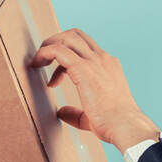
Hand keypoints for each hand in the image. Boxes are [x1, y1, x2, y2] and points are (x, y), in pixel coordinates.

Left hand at [28, 29, 161, 151]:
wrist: (124, 125)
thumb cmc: (112, 124)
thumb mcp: (91, 116)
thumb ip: (75, 112)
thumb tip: (61, 112)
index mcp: (109, 66)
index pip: (86, 47)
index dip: (68, 55)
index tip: (58, 76)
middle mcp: (103, 59)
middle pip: (76, 35)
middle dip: (56, 42)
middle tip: (44, 61)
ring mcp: (94, 61)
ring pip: (67, 38)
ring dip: (49, 46)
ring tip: (37, 62)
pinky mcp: (83, 69)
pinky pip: (59, 50)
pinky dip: (45, 53)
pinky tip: (36, 64)